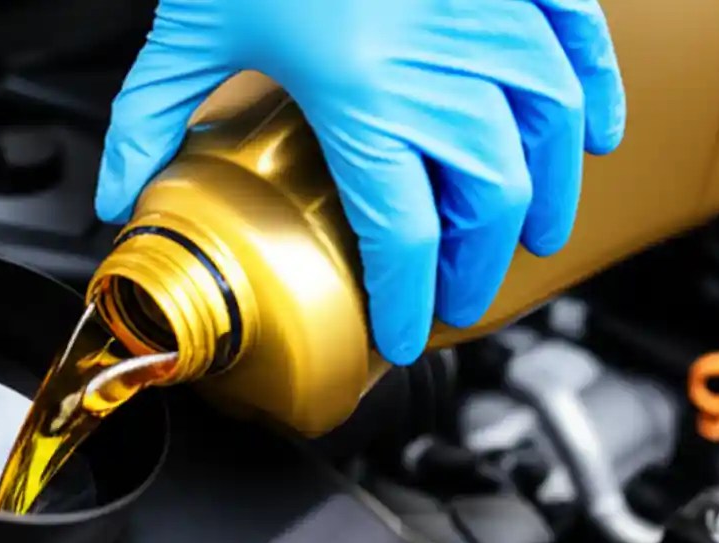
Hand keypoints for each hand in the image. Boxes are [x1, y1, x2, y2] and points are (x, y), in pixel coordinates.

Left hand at [96, 0, 625, 363]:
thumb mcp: (189, 29)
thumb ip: (150, 120)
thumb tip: (120, 196)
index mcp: (360, 91)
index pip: (403, 234)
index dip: (412, 301)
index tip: (408, 334)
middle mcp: (439, 63)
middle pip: (489, 200)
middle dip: (479, 268)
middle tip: (461, 301)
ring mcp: (488, 15)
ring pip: (550, 134)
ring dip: (548, 198)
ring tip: (536, 239)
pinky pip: (581, 44)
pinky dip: (599, 95)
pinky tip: (598, 138)